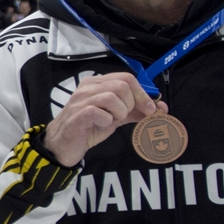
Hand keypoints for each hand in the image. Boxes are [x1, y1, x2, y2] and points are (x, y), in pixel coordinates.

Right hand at [41, 72, 163, 167]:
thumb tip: (160, 108)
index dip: (143, 93)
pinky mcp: (78, 115)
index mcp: (96, 83)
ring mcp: (81, 100)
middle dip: (133, 103)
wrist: (63, 145)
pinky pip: (100, 112)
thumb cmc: (88, 128)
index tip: (150, 109)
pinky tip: (101, 125)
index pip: (126, 78)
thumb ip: (135, 111)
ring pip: (113, 96)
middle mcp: (87, 87)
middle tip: (127, 116)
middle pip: (122, 85)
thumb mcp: (115, 117)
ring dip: (120, 112)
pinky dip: (107, 120)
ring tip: (112, 121)